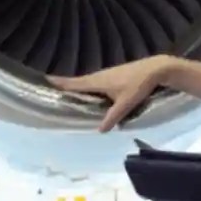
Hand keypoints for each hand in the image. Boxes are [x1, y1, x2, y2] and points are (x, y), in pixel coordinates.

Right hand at [45, 55, 175, 131]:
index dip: (61, 82)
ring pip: (88, 82)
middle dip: (65, 85)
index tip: (45, 80)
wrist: (155, 69)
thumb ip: (112, 117)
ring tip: (66, 93)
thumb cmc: (139, 85)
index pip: (75, 83)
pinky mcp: (113, 76)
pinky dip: (88, 87)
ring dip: (77, 86)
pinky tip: (89, 94)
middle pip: (79, 82)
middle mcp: (99, 76)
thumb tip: (99, 130)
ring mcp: (106, 74)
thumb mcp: (126, 103)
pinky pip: (95, 83)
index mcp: (98, 81)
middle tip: (51, 89)